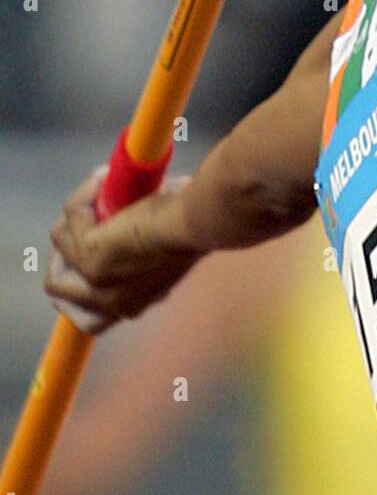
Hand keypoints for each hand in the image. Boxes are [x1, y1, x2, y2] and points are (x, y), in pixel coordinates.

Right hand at [45, 165, 201, 334]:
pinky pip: (70, 217)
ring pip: (60, 243)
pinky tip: (104, 178)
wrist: (199, 226)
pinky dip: (83, 195)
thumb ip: (150, 246)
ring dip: (76, 212)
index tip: (87, 247)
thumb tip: (141, 210)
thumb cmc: (199, 229)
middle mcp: (110, 304)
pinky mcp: (87, 255)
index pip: (91, 316)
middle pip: (58, 286)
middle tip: (83, 214)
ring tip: (101, 187)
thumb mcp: (170, 249)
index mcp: (133, 305)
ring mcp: (94, 282)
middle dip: (64, 248)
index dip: (80, 285)